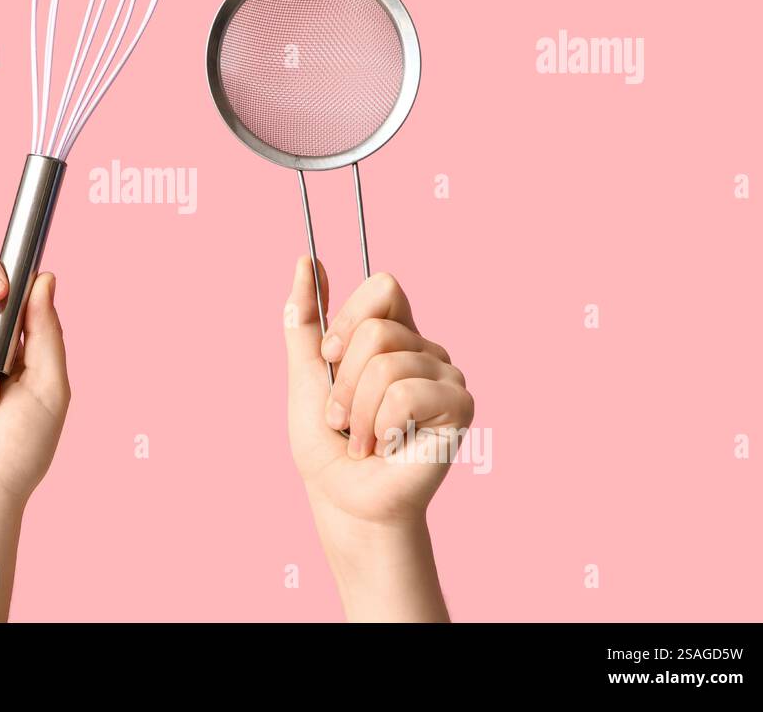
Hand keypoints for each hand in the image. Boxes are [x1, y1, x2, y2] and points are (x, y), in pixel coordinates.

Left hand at [284, 257, 472, 620]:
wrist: (343, 501)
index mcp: (394, 336)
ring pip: (386, 362)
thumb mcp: (305, 376)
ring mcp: (446, 377)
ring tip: (361, 438)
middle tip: (342, 417)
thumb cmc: (327, 447)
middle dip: (343, 379)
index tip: (329, 357)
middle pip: (377, 328)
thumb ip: (304, 322)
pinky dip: (380, 424)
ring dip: (357, 408)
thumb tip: (305, 261)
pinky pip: (405, 392)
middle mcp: (424, 350)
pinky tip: (385, 446)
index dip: (347, 318)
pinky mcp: (458, 407)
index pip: (383, 287)